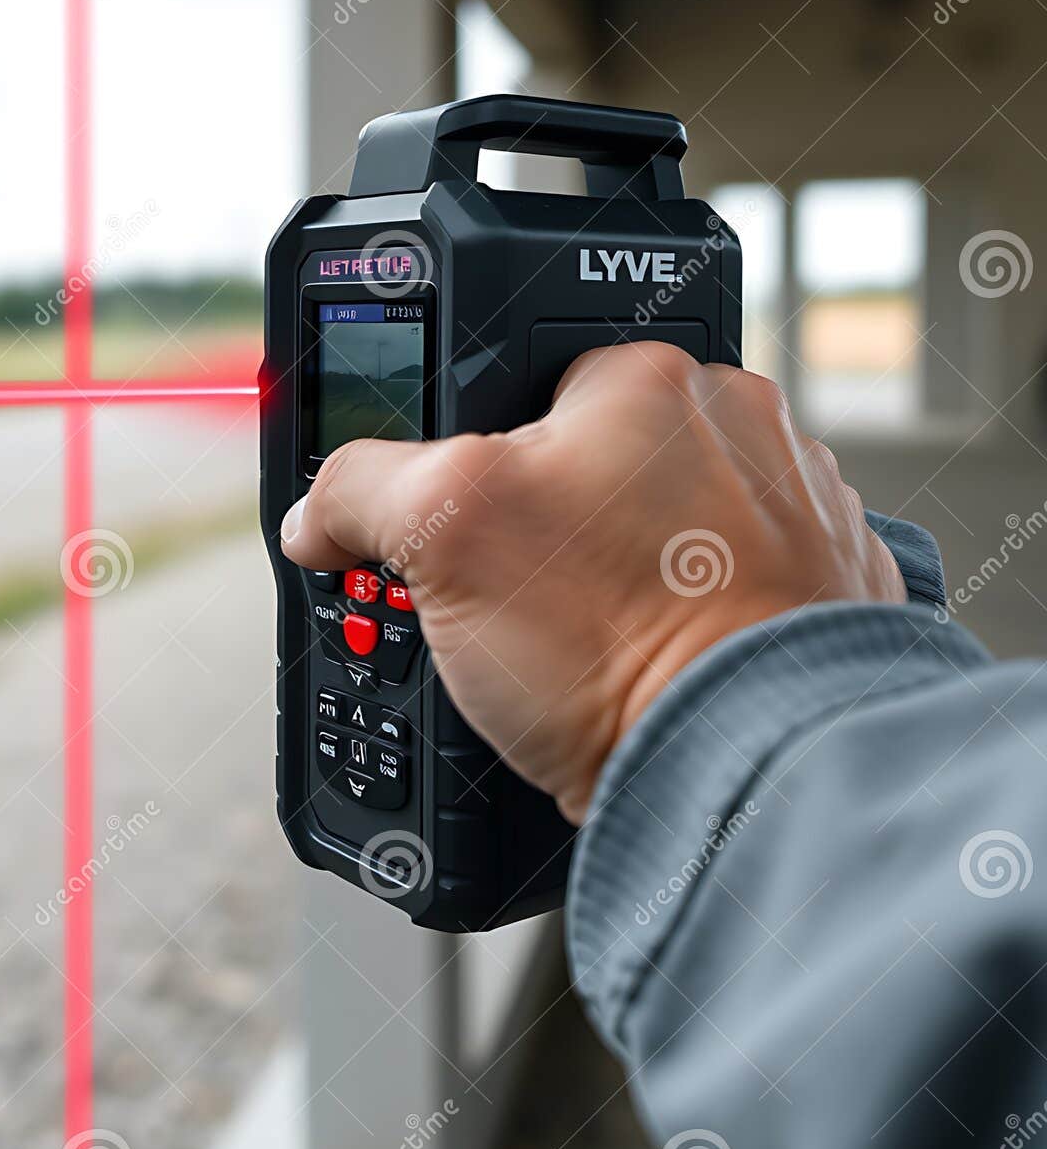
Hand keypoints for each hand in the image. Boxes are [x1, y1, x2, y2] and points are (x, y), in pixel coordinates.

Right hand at [280, 342, 904, 822]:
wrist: (750, 770)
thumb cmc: (621, 641)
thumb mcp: (440, 533)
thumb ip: (360, 487)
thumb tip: (322, 511)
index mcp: (651, 378)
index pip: (522, 388)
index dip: (470, 459)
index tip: (456, 521)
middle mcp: (741, 427)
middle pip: (595, 462)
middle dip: (545, 525)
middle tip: (512, 595)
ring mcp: (795, 510)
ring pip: (663, 527)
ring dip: (617, 573)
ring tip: (576, 641)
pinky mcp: (826, 593)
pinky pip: (727, 590)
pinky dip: (683, 622)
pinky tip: (643, 663)